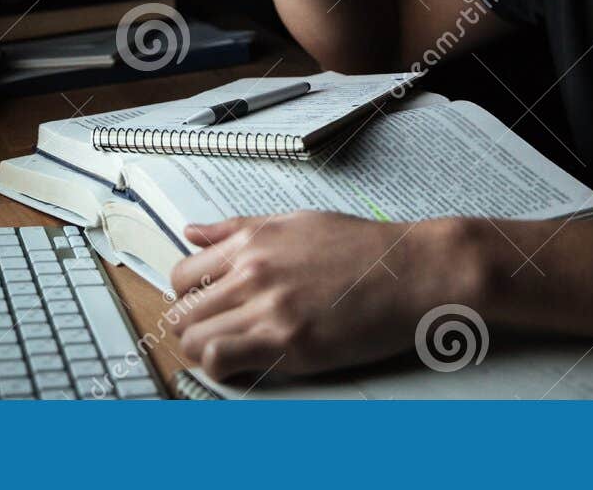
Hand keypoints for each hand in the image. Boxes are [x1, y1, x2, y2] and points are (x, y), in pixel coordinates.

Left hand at [168, 211, 459, 381]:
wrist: (411, 271)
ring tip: (231, 354)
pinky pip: (221, 359)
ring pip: (193, 339)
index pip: (181, 275)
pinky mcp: (288, 340)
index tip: (205, 310)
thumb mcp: (295, 221)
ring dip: (204, 352)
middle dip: (193, 330)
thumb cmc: (363, 249)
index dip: (188, 299)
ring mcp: (268, 306)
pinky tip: (244, 366)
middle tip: (218, 338)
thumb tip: (192, 231)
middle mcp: (252, 270)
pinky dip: (221, 369)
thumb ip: (238, 228)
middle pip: (182, 312)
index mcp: (251, 240)